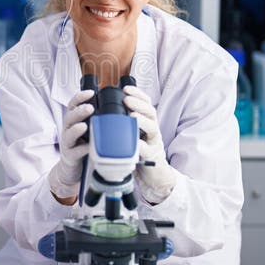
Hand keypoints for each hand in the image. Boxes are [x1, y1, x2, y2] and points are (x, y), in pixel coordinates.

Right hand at [48, 89, 94, 202]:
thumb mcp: (89, 130)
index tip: (91, 92)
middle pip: (69, 117)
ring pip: (69, 133)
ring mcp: (68, 143)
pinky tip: (88, 147)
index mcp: (74, 121)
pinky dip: (81, 149)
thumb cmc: (83, 146)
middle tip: (90, 107)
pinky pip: (74, 152)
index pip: (73, 105)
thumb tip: (116, 107)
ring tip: (84, 125)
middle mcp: (68, 129)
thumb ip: (96, 120)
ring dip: (76, 129)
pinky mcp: (70, 156)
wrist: (72, 169)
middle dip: (79, 111)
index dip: (80, 97)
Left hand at [124, 85, 176, 202]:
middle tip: (126, 99)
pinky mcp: (152, 157)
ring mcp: (154, 143)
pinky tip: (135, 143)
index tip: (126, 88)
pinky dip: (141, 146)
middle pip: (150, 112)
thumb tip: (109, 111)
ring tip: (132, 116)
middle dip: (139, 104)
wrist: (155, 176)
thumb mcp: (134, 135)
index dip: (138, 95)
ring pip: (152, 128)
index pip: (145, 104)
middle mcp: (153, 130)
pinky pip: (147, 150)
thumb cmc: (141, 153)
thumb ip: (126, 124)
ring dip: (142, 121)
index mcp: (147, 123)